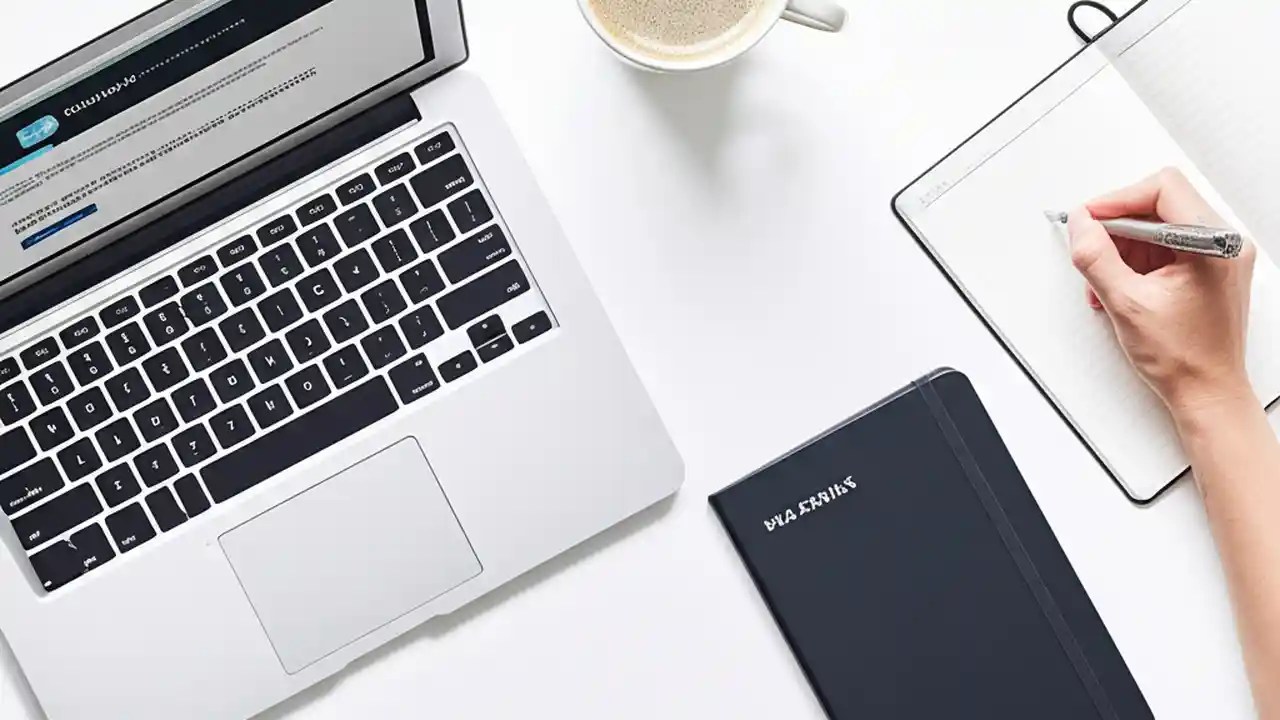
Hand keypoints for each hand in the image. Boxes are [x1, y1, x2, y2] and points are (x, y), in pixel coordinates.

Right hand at [1068, 167, 1258, 415]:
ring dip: (1124, 249)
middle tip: (1092, 249)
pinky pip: (1165, 248)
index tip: (1090, 218)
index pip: (1163, 189)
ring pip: (1158, 227)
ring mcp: (1218, 256)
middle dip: (1118, 229)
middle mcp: (1224, 244)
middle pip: (1159, 205)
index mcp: (1215, 244)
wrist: (1207, 392)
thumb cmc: (1184, 358)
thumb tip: (1081, 225)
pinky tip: (1122, 288)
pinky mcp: (1208, 270)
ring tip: (1108, 283)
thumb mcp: (1126, 303)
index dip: (1118, 200)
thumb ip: (1097, 258)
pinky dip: (1137, 262)